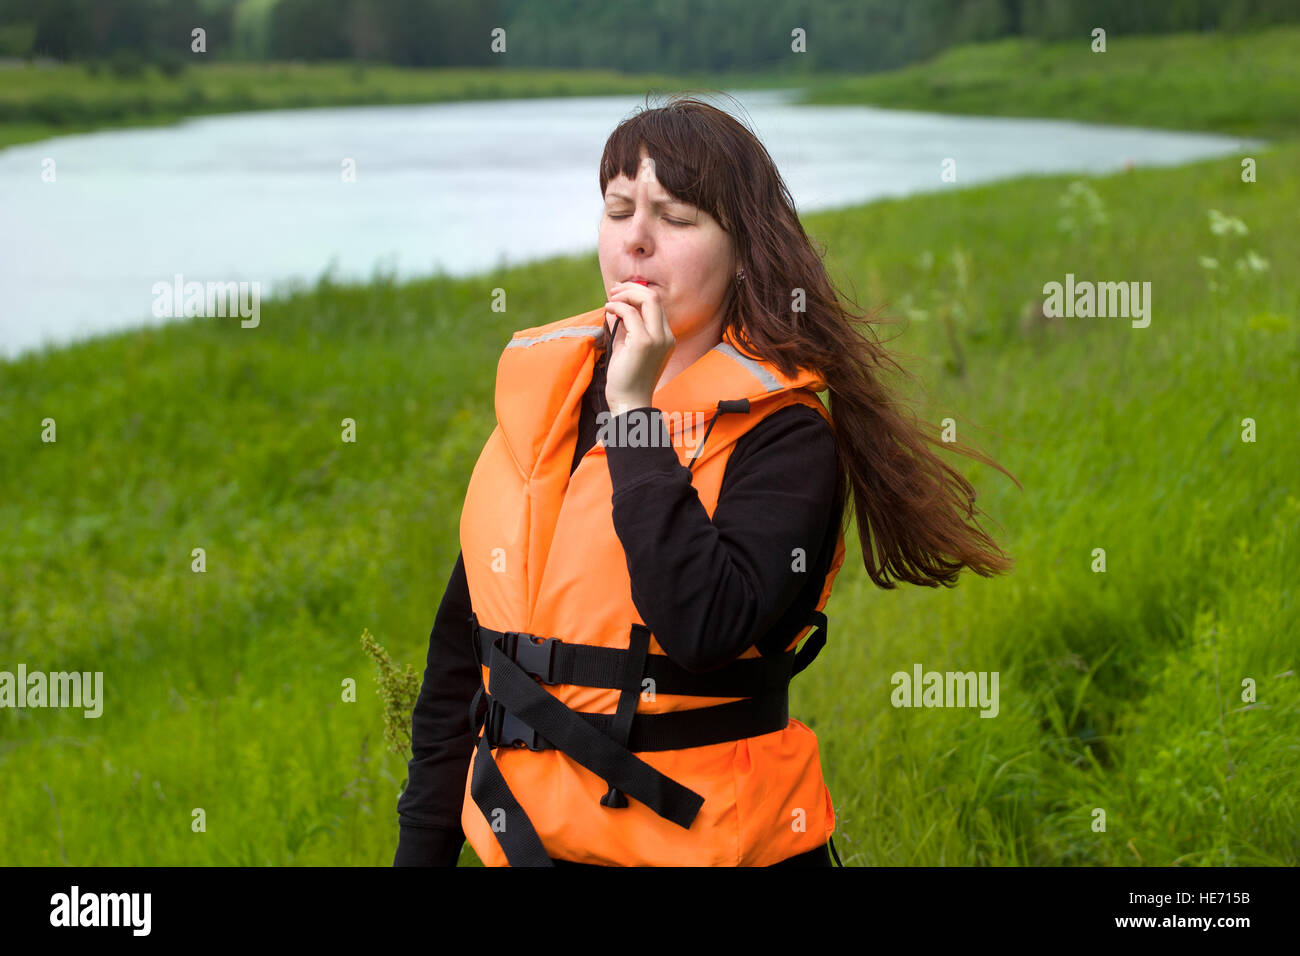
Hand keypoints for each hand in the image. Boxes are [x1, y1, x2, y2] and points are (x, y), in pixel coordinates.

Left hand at [603, 282, 674, 415]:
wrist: (629, 403)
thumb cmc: (626, 379)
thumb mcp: (625, 347)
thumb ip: (623, 327)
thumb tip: (613, 308)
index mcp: (665, 338)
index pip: (655, 305)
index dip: (637, 294)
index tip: (620, 293)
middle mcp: (666, 336)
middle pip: (654, 297)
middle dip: (632, 288)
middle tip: (614, 290)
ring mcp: (657, 339)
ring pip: (647, 299)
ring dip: (624, 295)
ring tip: (610, 299)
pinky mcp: (643, 343)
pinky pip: (630, 313)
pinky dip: (617, 307)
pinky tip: (607, 310)